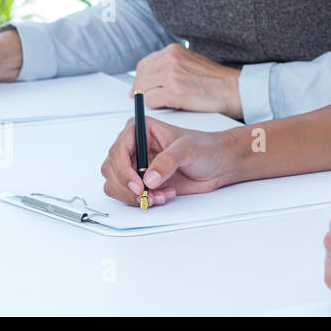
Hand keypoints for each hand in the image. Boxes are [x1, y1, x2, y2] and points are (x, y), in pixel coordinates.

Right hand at [100, 116, 243, 205]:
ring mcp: (137, 166)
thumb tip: (149, 177)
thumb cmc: (206, 149)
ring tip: (160, 195)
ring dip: (134, 196)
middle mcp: (135, 147)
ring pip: (116, 185)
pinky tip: (164, 195)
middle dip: (127, 186)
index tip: (137, 184)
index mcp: (141, 130)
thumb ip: (168, 161)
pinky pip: (128, 195)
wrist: (219, 165)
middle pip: (111, 170)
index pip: (117, 150)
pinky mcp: (143, 182)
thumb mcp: (188, 150)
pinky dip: (142, 200)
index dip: (122, 169)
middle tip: (146, 194)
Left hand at [133, 42, 242, 119]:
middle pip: (140, 76)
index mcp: (174, 50)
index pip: (144, 64)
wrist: (234, 90)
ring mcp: (172, 75)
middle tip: (143, 99)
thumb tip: (152, 77)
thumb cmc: (216, 81)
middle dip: (139, 89)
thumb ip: (171, 65)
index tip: (142, 87)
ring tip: (159, 102)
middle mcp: (171, 59)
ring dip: (147, 97)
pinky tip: (167, 105)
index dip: (141, 78)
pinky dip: (154, 105)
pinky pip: (150, 100)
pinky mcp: (175, 92)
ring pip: (142, 88)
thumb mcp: (190, 63)